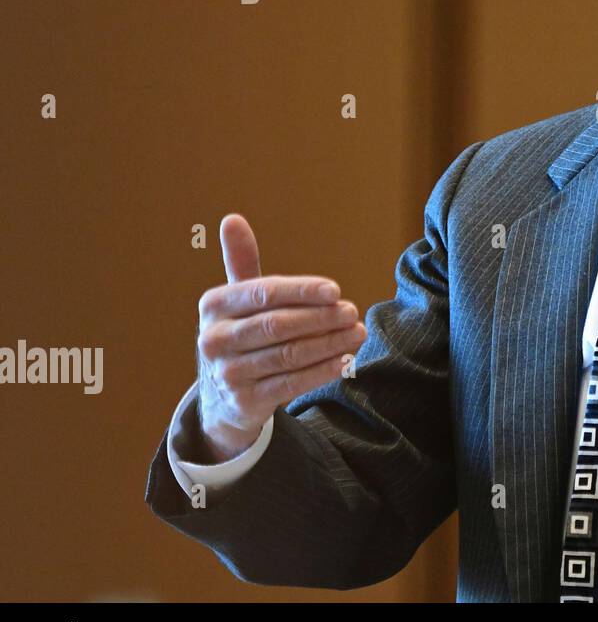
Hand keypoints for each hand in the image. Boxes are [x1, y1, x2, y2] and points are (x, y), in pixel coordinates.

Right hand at [194, 213, 366, 461]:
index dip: (302, 291)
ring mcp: (227, 374)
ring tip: (358, 333)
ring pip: (288, 355)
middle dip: (321, 318)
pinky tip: (346, 361)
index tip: (335, 290)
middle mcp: (214, 339)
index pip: (263, 293)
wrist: (222, 399)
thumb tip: (232, 218)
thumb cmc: (240, 334)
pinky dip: (322, 371)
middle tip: (353, 311)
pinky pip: (291, 385)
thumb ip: (242, 262)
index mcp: (214, 306)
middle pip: (278, 325)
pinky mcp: (244, 403)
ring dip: (329, 343)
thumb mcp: (238, 300)